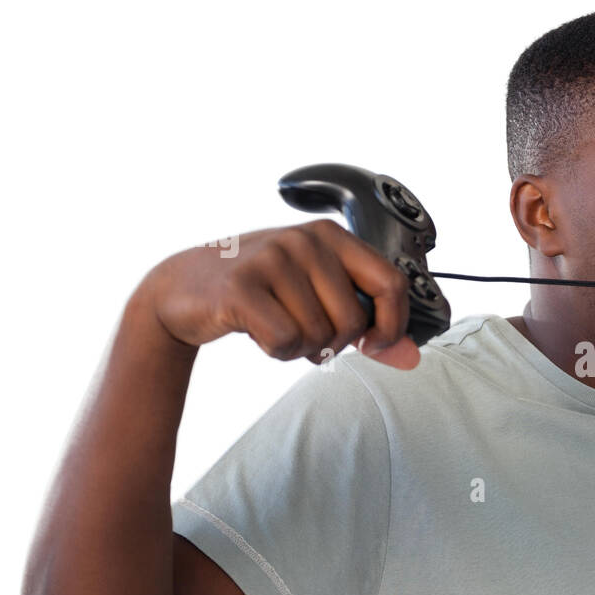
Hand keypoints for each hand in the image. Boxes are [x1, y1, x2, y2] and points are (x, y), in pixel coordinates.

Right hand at [140, 218, 420, 369]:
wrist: (183, 288)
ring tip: (275, 327)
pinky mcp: (241, 286)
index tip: (375, 344)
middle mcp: (306, 241)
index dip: (392, 324)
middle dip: (331, 343)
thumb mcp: (319, 299)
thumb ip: (369, 326)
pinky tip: (258, 333)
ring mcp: (272, 259)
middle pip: (352, 321)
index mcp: (332, 237)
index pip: (391, 283)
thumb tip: (411, 358)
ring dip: (299, 348)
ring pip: (318, 336)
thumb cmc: (262, 291)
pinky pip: (285, 340)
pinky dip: (277, 351)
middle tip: (302, 332)